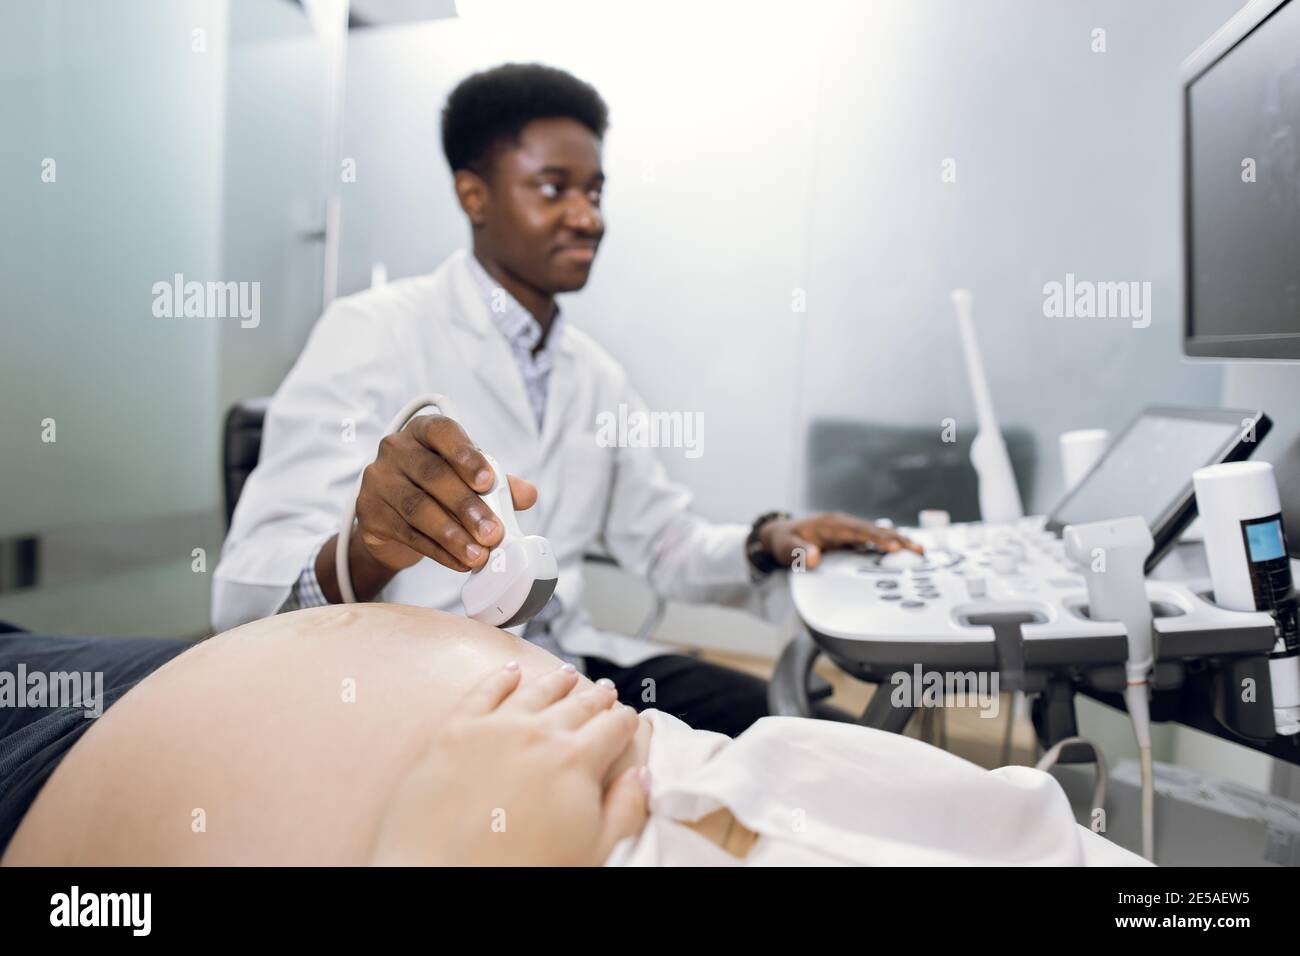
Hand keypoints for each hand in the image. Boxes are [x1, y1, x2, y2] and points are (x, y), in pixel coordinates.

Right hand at [355, 414, 538, 573]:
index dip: (465, 455)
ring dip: (452, 535)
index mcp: (423, 431)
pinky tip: (460, 562)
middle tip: (493, 533)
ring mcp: (378, 481)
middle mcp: (396, 449)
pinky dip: (438, 551)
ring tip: (478, 555)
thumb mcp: (469, 480)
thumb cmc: (438, 488)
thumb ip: (499, 485)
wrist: (393, 516)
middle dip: (466, 506)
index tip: (488, 481)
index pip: (442, 431)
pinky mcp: (370, 514)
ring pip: (417, 508)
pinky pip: (407, 534)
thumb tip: (528, 494)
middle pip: (432, 474)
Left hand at [370, 663, 649, 866]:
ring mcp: (494, 727)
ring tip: (567, 674)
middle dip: (597, 698)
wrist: (442, 878)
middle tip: (606, 691)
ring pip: (535, 691)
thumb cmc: (520, 873)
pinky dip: (501, 678)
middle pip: (577, 705)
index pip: (613, 727)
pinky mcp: (455, 731)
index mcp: (576, 760)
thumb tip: (641, 776)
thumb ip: (624, 810)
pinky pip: (484, 692)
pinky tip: (512, 671)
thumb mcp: (592, 852)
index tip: (629, 718)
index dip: (625, 722)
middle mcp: (538, 733)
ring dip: (556, 682)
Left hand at [758, 511, 922, 569]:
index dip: (877, 538)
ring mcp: (849, 529)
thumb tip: (815, 557)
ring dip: (899, 541)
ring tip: (920, 551)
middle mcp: (844, 524)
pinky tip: (906, 552)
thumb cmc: (784, 540)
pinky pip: (874, 539)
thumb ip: (798, 553)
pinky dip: (891, 544)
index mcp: (831, 524)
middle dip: (898, 539)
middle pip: (875, 530)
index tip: (894, 547)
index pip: (859, 531)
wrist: (781, 534)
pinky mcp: (851, 537)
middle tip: (918, 550)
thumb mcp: (786, 548)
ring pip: (878, 533)